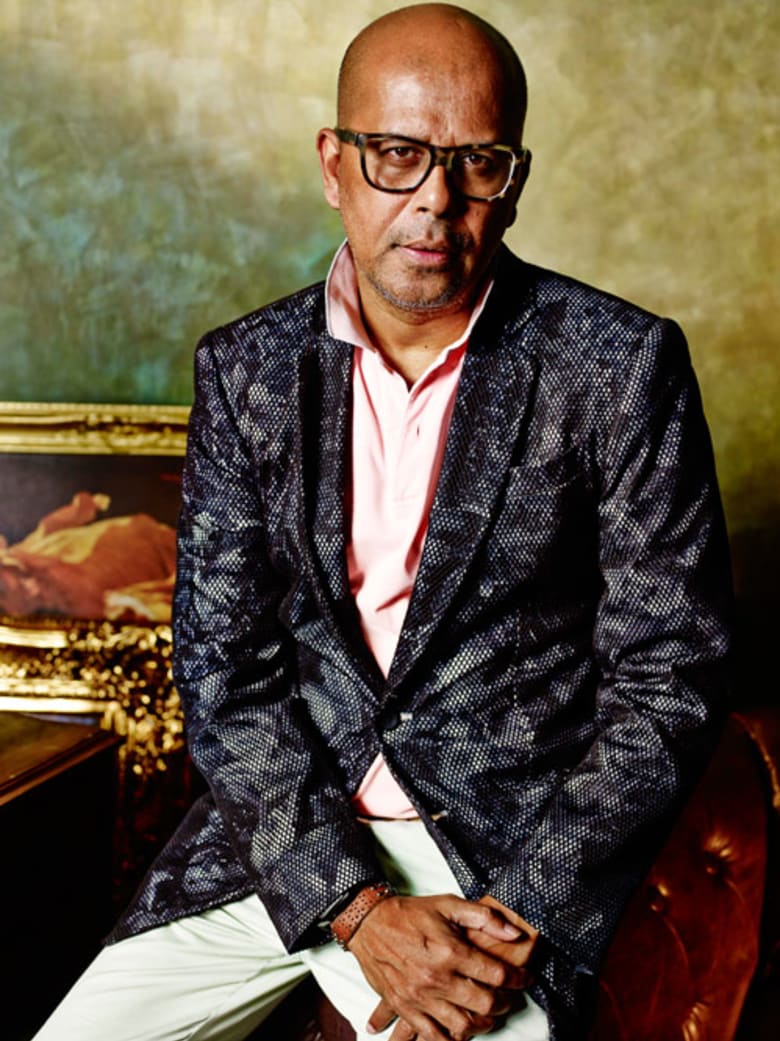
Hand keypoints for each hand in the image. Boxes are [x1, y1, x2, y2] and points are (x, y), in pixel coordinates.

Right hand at [347, 892, 525, 1040]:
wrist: (368, 923)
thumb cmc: (409, 913)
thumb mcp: (449, 905)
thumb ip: (484, 917)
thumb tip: (514, 933)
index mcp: (450, 951)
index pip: (497, 974)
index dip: (518, 979)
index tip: (525, 978)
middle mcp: (436, 978)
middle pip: (484, 1004)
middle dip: (504, 1004)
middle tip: (508, 997)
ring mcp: (419, 996)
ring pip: (462, 1025)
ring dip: (481, 1023)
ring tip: (487, 1014)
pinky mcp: (404, 1007)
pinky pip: (432, 1035)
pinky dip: (450, 1039)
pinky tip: (459, 1031)